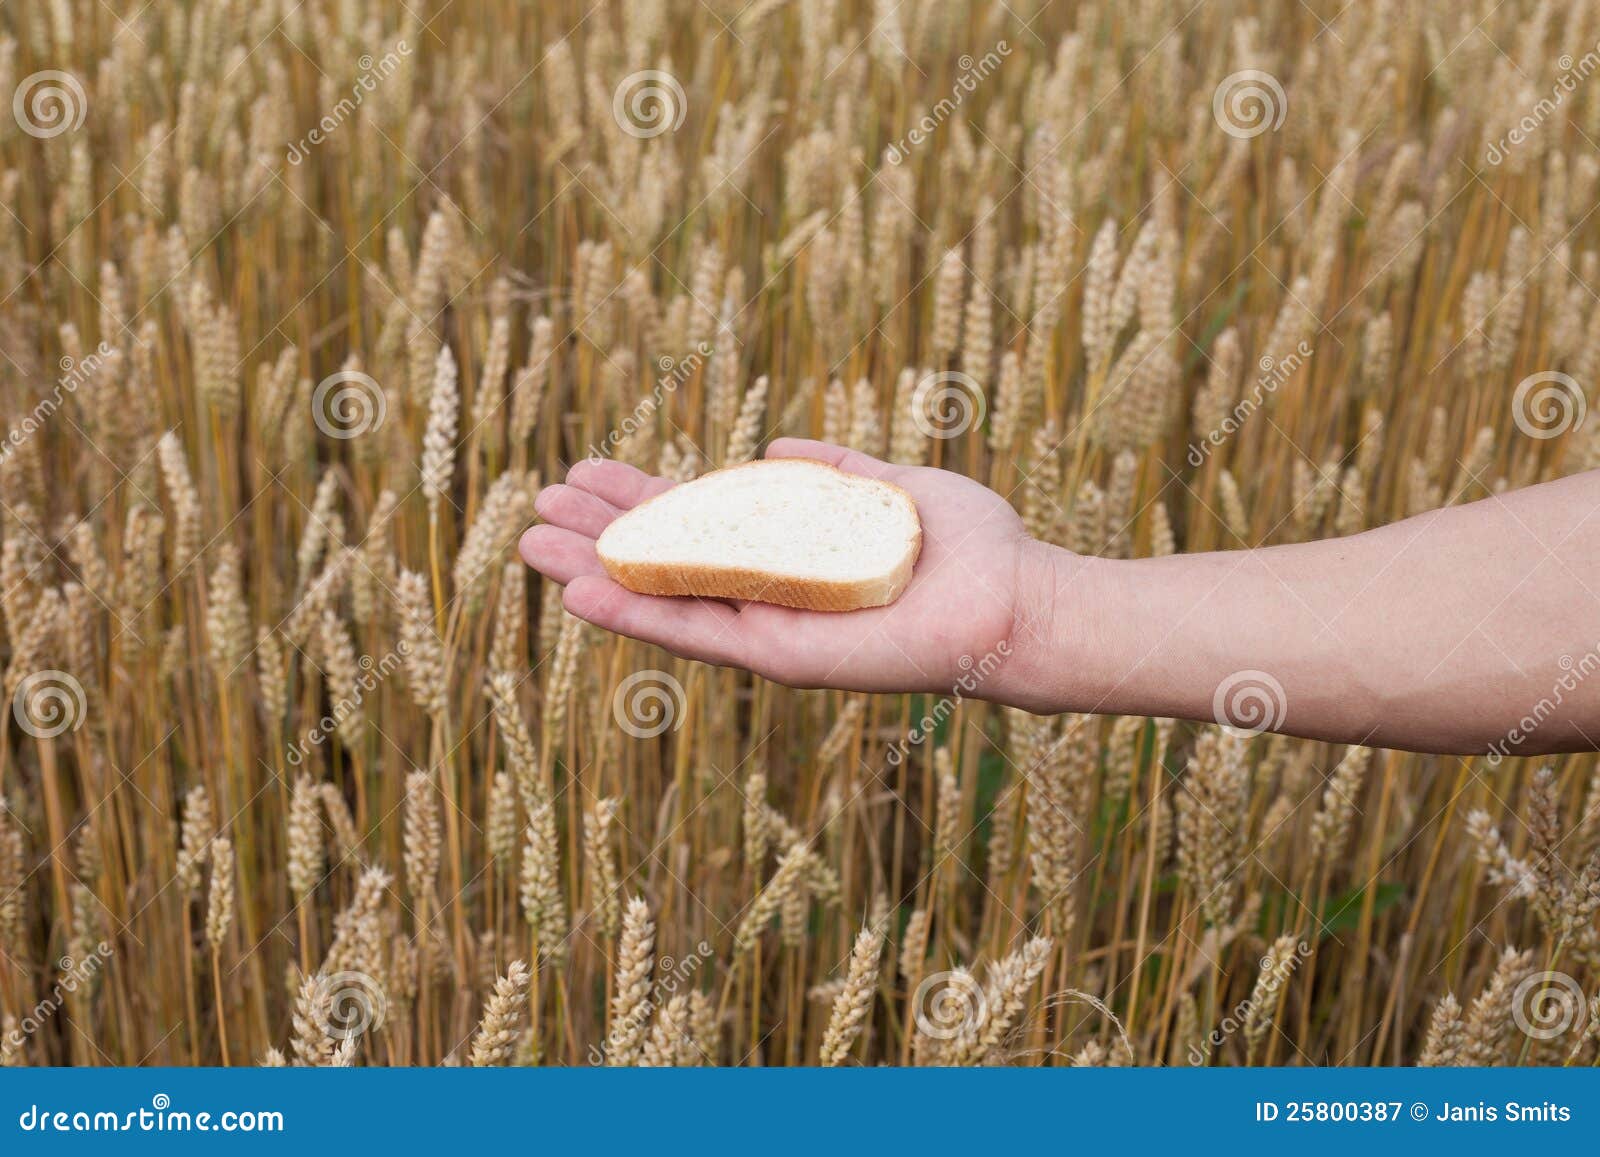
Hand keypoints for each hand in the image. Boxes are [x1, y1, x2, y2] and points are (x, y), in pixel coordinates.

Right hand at [520, 438, 1056, 700]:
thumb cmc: (969, 548)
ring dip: (595, 577)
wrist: (1016, 602)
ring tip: (531, 547)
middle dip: (599, 535)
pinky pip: (699, 634)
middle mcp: (772, 594)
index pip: (696, 525)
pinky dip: (637, 617)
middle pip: (665, 564)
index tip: (587, 470)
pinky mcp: (783, 657)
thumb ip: (833, 470)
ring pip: (665, 601)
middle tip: (535, 507)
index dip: (639, 499)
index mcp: (790, 553)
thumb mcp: (890, 486)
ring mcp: (772, 629)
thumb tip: (776, 448)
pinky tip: (582, 597)